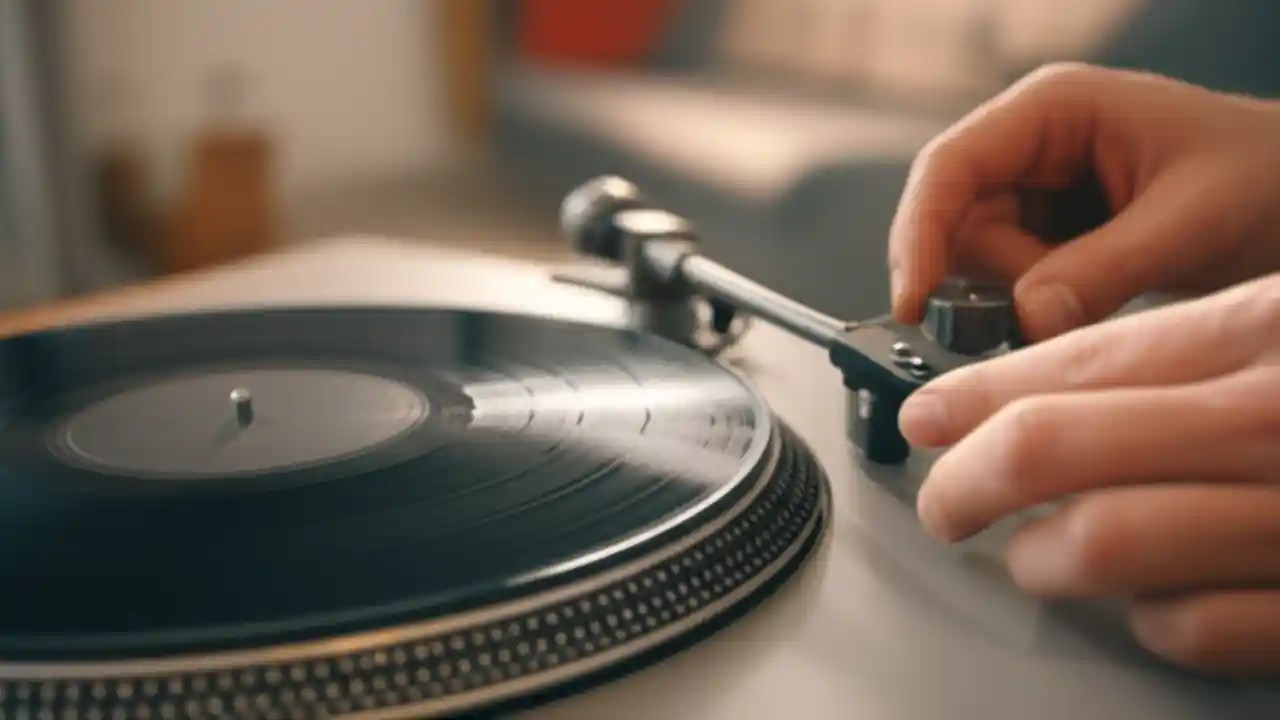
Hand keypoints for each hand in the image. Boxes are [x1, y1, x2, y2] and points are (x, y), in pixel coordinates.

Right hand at [887, 62, 1279, 341]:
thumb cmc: (1272, 179)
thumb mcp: (1193, 221)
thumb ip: (1104, 269)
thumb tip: (1026, 318)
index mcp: (1054, 110)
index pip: (949, 168)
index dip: (919, 236)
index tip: (913, 304)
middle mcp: (1032, 148)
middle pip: (957, 227)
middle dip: (996, 283)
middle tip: (1063, 311)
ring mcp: (1039, 194)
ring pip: (980, 266)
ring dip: (1023, 300)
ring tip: (1104, 297)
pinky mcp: (1051, 238)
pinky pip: (1012, 284)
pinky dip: (1040, 309)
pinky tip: (1093, 305)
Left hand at [898, 274, 1279, 673]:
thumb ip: (1188, 356)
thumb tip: (1033, 394)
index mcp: (1264, 330)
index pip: (1075, 359)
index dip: (975, 395)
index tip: (926, 415)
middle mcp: (1274, 419)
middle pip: (1050, 447)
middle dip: (965, 480)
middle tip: (944, 502)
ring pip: (1101, 541)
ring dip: (1040, 556)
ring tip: (1035, 553)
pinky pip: (1188, 626)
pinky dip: (1146, 619)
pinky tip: (1142, 599)